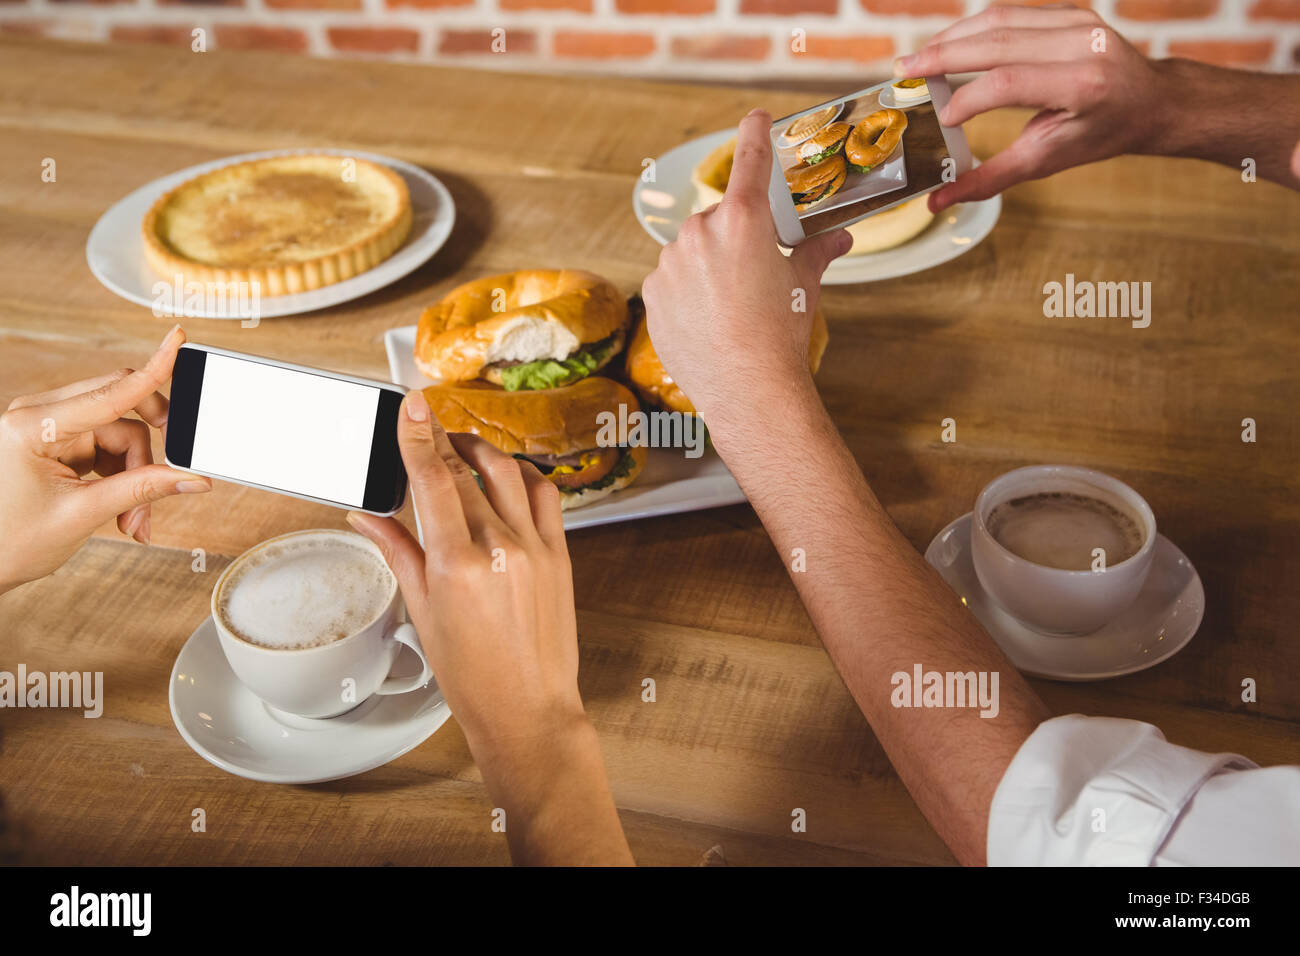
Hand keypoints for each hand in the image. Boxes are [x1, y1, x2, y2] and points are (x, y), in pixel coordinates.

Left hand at [0, 325, 210, 593]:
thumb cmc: (11, 542)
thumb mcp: (83, 515)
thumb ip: (143, 490)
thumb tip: (192, 479)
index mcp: (32, 426)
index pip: (110, 392)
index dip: (153, 368)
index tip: (177, 339)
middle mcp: (37, 416)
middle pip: (122, 409)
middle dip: (148, 451)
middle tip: (168, 480)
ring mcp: (47, 427)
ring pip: (120, 431)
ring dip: (135, 474)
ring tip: (131, 518)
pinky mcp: (57, 442)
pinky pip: (108, 444)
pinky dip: (121, 475)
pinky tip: (119, 507)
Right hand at [347, 390, 580, 746]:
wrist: (527, 709)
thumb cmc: (472, 675)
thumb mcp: (421, 611)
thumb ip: (397, 552)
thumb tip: (366, 516)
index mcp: (458, 565)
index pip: (433, 479)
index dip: (419, 435)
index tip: (411, 406)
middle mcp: (500, 549)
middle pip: (466, 470)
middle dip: (442, 438)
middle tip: (426, 422)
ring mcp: (536, 549)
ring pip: (509, 472)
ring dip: (482, 450)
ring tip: (462, 446)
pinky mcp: (561, 554)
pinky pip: (544, 495)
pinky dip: (522, 475)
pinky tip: (506, 475)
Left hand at [641, 109, 849, 437]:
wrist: (748, 388)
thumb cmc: (780, 334)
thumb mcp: (803, 284)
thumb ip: (816, 251)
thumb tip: (840, 237)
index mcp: (743, 219)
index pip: (750, 161)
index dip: (754, 134)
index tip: (754, 118)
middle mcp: (700, 232)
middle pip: (718, 218)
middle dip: (734, 238)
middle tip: (753, 274)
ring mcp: (670, 263)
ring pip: (691, 251)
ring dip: (708, 266)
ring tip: (731, 307)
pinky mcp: (653, 294)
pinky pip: (672, 280)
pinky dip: (687, 292)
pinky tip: (708, 320)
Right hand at [897, 3, 1167, 211]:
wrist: (1151, 101)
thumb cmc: (1100, 134)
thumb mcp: (1048, 161)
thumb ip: (990, 178)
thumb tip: (938, 202)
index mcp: (1082, 85)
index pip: (1008, 82)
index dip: (967, 98)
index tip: (943, 119)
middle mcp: (1082, 44)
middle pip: (996, 40)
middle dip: (943, 55)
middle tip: (904, 70)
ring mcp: (1077, 21)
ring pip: (998, 19)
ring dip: (952, 37)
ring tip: (919, 58)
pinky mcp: (1068, 11)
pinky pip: (1011, 14)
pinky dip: (974, 28)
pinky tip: (949, 45)